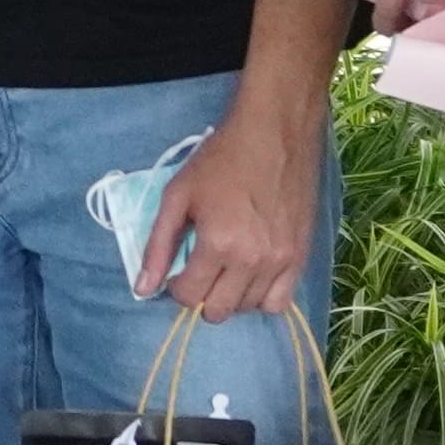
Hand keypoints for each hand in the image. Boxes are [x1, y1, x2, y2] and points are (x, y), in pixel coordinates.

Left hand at [139, 113, 317, 324]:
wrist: (274, 134)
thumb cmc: (220, 160)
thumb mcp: (178, 195)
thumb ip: (158, 246)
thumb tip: (143, 290)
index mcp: (219, 243)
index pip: (189, 296)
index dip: (176, 286)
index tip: (179, 269)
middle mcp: (252, 260)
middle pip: (218, 310)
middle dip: (202, 295)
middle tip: (201, 268)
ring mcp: (281, 261)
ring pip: (247, 308)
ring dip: (230, 296)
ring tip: (226, 267)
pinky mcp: (301, 257)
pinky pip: (280, 302)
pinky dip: (261, 297)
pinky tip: (252, 275)